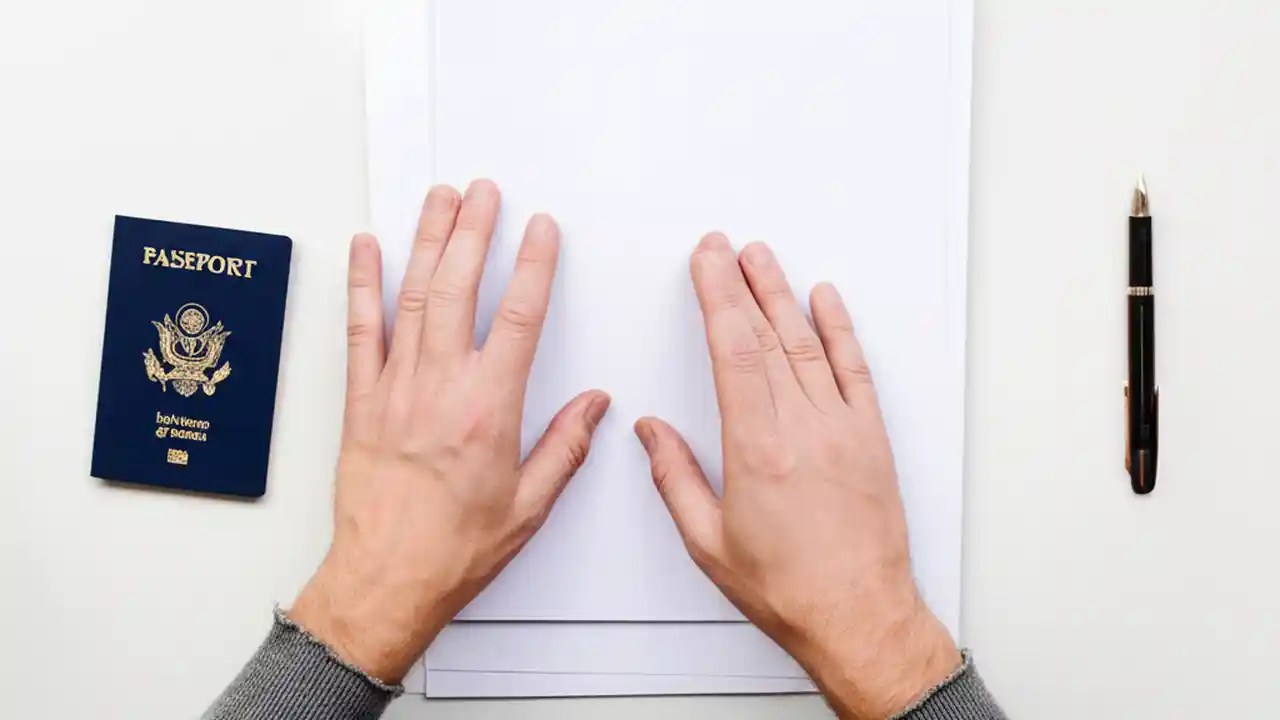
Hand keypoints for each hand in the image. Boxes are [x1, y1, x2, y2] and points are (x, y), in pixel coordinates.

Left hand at [290, 180, 609, 681]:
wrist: (384, 582)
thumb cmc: (452, 550)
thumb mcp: (529, 505)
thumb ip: (565, 447)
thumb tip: (594, 406)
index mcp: (490, 409)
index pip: (521, 317)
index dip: (534, 265)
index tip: (541, 231)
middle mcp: (441, 387)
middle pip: (461, 287)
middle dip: (475, 231)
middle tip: (484, 192)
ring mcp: (395, 388)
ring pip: (414, 296)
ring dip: (428, 240)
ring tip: (439, 201)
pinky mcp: (360, 401)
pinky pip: (360, 330)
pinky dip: (362, 284)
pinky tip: (366, 249)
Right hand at [635, 235, 958, 718]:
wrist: (859, 617)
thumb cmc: (789, 589)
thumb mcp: (708, 543)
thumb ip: (675, 479)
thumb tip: (651, 432)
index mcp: (757, 451)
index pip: (733, 351)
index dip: (718, 297)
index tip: (706, 263)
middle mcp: (803, 430)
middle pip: (767, 336)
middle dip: (741, 284)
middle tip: (723, 247)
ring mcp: (843, 430)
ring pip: (809, 344)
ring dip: (783, 295)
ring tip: (763, 260)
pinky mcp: (871, 439)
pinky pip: (855, 371)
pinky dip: (841, 330)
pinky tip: (826, 300)